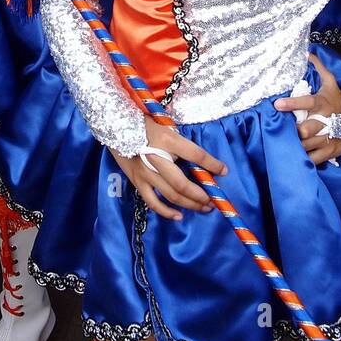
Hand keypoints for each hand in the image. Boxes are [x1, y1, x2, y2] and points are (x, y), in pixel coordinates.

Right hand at [112, 117, 226, 221]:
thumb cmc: (145, 123)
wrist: (116, 126)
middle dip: (201, 195)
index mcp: (167, 140)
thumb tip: (200, 160)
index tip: (224, 171)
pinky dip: (166, 212)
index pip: (196, 154)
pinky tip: (179, 216)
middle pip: (183, 183)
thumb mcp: (166, 125)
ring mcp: (145, 172)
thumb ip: (181, 142)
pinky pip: (152, 202)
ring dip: (190, 204)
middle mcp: (157, 158)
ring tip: (204, 208)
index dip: (212, 164)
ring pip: (171, 195)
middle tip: (214, 200)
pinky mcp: (137, 181)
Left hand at [274, 54, 340, 163]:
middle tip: (282, 132)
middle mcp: (323, 121)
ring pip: (306, 146)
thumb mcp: (332, 83)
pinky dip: (304, 159)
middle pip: (304, 130)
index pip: (305, 102)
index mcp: (321, 104)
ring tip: (284, 146)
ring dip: (295, 146)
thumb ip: (319, 69)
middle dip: (293, 132)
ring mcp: (327, 138)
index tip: (276, 104)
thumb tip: (308, 53)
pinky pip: (313, 159)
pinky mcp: (330, 151)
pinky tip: (295, 158)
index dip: (291, 104)